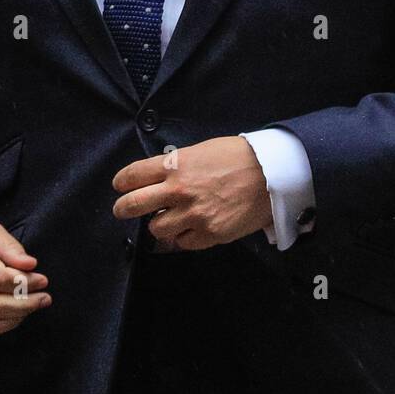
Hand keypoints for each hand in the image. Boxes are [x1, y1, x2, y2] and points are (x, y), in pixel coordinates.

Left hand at [111, 136, 271, 250]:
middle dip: (123, 208)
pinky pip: (183, 242)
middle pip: (131, 205)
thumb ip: (179, 165)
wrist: (273, 174)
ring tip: (173, 218)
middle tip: (124, 209)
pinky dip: (185, 236)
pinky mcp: (208, 234)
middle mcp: (178, 191)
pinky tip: (195, 226)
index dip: (122, 182)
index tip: (121, 186)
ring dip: (161, 223)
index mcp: (175, 165)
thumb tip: (163, 179)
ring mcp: (192, 215)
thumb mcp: (204, 151)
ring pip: (156, 228)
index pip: (132, 176)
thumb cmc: (241, 157)